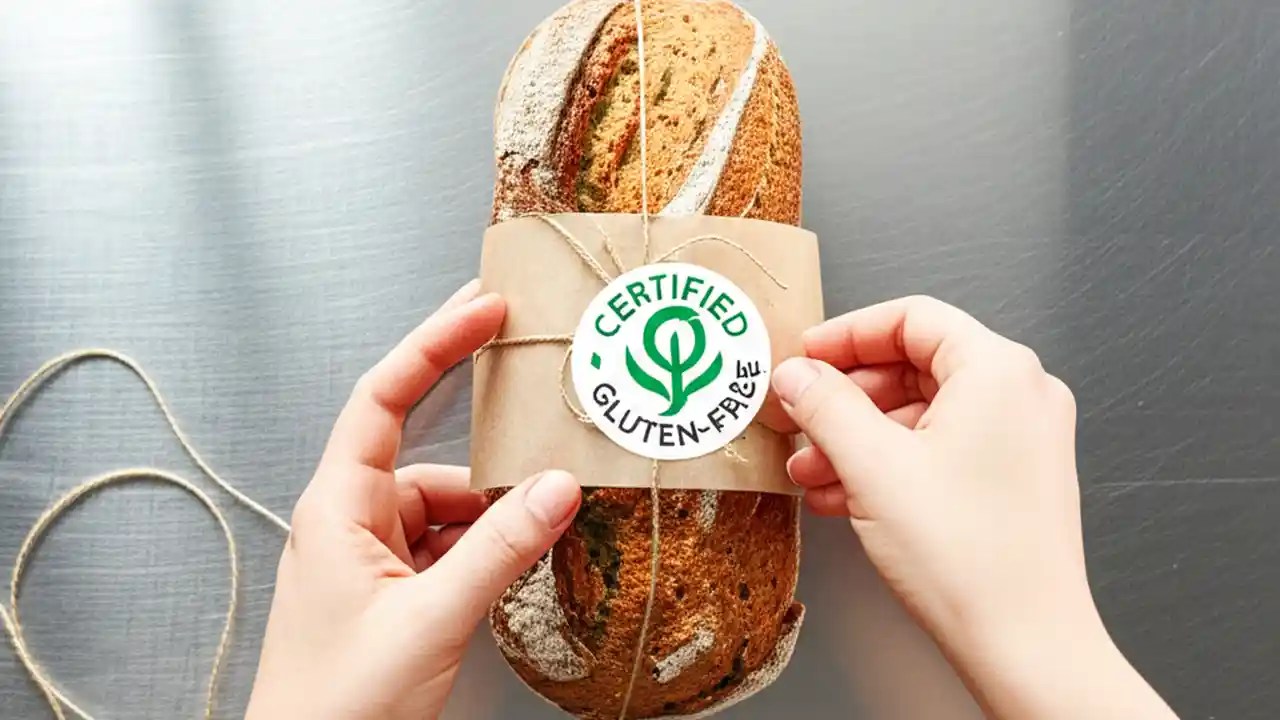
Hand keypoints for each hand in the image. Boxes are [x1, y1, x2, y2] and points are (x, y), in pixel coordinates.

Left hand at [245, 281, 581, 719]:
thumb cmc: (334, 705)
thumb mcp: (429, 620)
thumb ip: (498, 551)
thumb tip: (557, 486)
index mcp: (337, 507)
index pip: (384, 397)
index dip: (434, 344)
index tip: (482, 310)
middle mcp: (351, 523)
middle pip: (432, 458)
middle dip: (490, 452)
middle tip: (542, 407)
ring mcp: (373, 561)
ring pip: (448, 511)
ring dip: (495, 517)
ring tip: (546, 522)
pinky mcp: (393, 594)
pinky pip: (449, 549)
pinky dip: (487, 550)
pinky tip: (521, 559)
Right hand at [772, 296, 1175, 719]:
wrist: (1025, 645)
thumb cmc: (970, 559)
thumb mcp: (873, 466)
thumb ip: (825, 406)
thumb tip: (795, 375)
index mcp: (999, 371)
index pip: (912, 318)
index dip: (847, 334)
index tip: (805, 357)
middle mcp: (1021, 396)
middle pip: (914, 367)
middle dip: (846, 398)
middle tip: (799, 416)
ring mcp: (1022, 440)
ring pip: (922, 414)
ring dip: (859, 438)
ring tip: (811, 469)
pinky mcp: (1013, 480)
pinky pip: (941, 450)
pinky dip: (890, 465)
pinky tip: (845, 495)